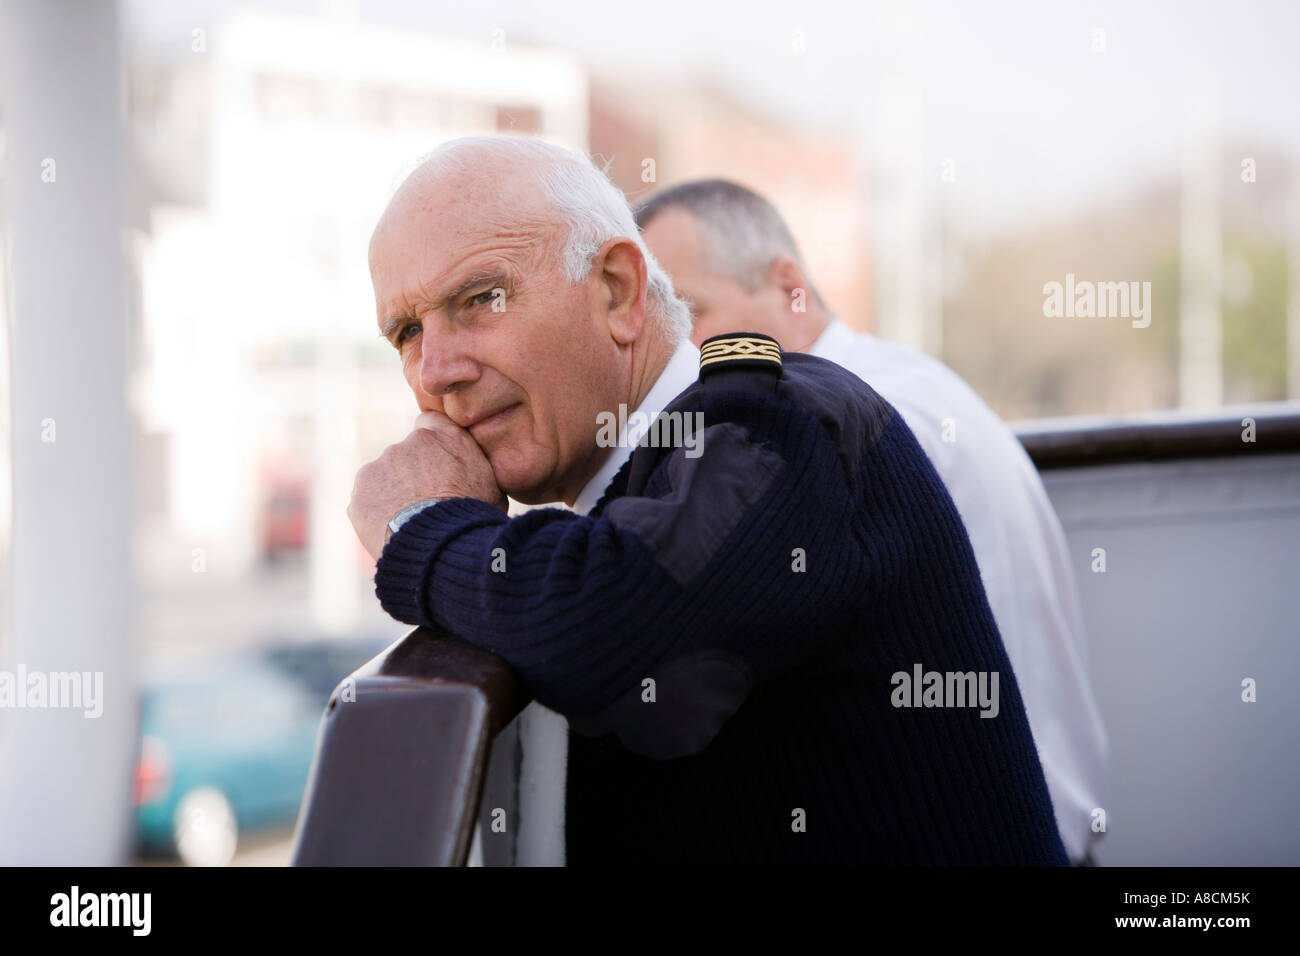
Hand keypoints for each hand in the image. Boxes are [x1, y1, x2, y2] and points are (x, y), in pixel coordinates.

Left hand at [348, 410, 506, 560]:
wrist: (443, 542)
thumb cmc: (474, 514)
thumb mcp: (490, 480)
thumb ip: (470, 460)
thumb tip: (467, 464)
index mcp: (442, 435)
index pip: (431, 424)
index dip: (434, 446)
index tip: (439, 466)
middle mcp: (407, 443)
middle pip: (406, 455)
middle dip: (413, 475)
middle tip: (429, 503)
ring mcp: (380, 466)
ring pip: (385, 478)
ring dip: (395, 494)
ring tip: (413, 523)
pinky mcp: (361, 491)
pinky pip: (369, 500)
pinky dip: (378, 513)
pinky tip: (396, 531)